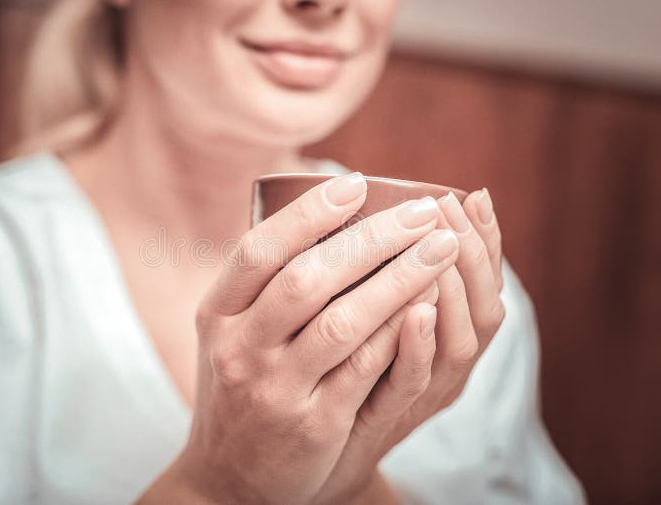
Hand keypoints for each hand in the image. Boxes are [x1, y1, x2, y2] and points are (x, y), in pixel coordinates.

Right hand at [140, 172, 460, 504]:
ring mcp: (274, 389)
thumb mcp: (233, 333)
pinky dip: (400, 332)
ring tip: (442, 247)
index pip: (258, 251)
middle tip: (423, 212)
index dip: (308, 215)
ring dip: (399, 279)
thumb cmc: (242, 386)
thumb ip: (266, 284)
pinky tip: (431, 302)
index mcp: (218, 314)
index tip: (356, 184)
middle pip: (307, 279)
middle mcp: (239, 348)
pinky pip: (364, 369)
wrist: (229, 478)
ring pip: (342, 322)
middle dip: (373, 239)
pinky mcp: (312, 424)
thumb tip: (323, 212)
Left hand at [312, 188, 504, 503]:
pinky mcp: (386, 416)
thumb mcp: (370, 315)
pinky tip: (415, 309)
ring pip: (458, 342)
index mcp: (448, 337)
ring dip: (451, 289)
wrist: (311, 451)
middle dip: (471, 252)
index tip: (475, 195)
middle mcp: (447, 366)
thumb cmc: (341, 368)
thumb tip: (380, 210)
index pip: (485, 285)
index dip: (488, 242)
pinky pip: (413, 381)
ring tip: (439, 241)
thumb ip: (382, 273)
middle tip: (448, 207)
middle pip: (483, 308)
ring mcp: (422, 394)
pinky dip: (418, 345)